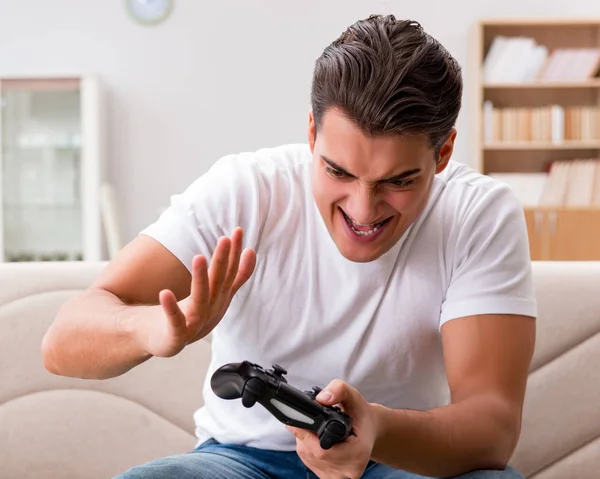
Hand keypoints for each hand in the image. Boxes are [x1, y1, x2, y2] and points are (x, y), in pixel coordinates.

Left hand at [140, 227, 255, 357]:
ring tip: (199, 257)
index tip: (238, 231)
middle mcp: (211, 311)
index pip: (232, 274)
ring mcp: (195, 324)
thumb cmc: (190, 314)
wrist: (164, 342)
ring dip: (200, 279)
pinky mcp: (176, 336)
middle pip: (219, 284)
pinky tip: (165, 293)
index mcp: (220, 299)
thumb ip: (234, 277)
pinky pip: (175, 322)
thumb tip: (251, 251)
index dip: (236, 253)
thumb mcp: (215, 293)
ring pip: (200, 300)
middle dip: (222, 262)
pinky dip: (171, 308)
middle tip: (225, 239)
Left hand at [287, 379, 376, 478]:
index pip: (321, 451)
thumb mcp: (353, 397)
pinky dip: (307, 447)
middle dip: (304, 433)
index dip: (306, 434)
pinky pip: (308, 462)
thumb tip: (321, 398)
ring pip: (307, 457)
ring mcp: (337, 478)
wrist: (369, 431)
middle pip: (310, 453)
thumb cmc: (361, 416)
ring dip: (305, 440)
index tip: (299, 420)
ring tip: (317, 428)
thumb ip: (338, 390)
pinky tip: (317, 439)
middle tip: (308, 419)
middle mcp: (347, 472)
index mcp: (357, 456)